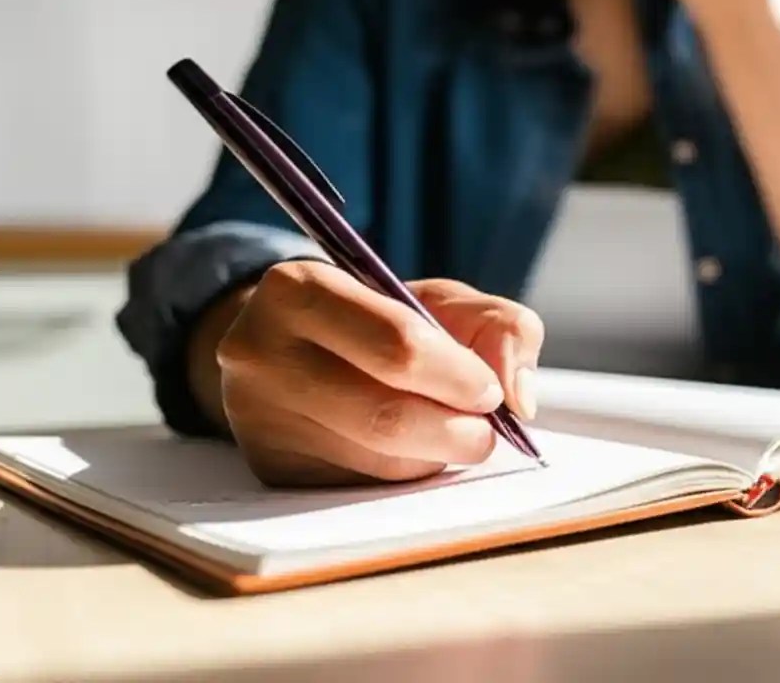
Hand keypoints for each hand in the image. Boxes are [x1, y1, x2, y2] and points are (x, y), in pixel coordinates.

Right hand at [207, 261, 543, 486]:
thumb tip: (520, 397)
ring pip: (379, 462)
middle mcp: (262, 355)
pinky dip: (405, 474)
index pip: (398, 346)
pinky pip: (363, 488)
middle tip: (485, 429)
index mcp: (298, 290)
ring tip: (446, 431)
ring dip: (435, 454)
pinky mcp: (273, 470)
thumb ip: (501, 327)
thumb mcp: (441, 301)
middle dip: (458, 429)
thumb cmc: (380, 320)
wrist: (293, 350)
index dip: (460, 376)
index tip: (489, 390)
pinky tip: (406, 450)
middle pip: (386, 416)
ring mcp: (259, 420)